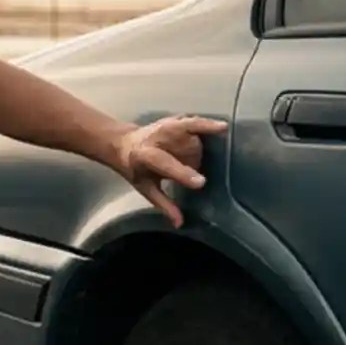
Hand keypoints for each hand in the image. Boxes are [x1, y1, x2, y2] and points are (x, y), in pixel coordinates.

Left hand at [112, 114, 228, 227]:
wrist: (123, 143)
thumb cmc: (136, 169)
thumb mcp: (145, 188)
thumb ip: (164, 204)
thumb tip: (180, 223)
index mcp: (144, 156)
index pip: (164, 163)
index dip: (182, 172)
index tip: (201, 183)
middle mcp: (156, 138)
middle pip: (182, 146)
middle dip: (195, 157)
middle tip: (207, 168)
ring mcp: (166, 127)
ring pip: (190, 133)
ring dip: (201, 146)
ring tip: (212, 154)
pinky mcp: (175, 120)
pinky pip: (194, 122)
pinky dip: (207, 125)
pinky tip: (222, 129)